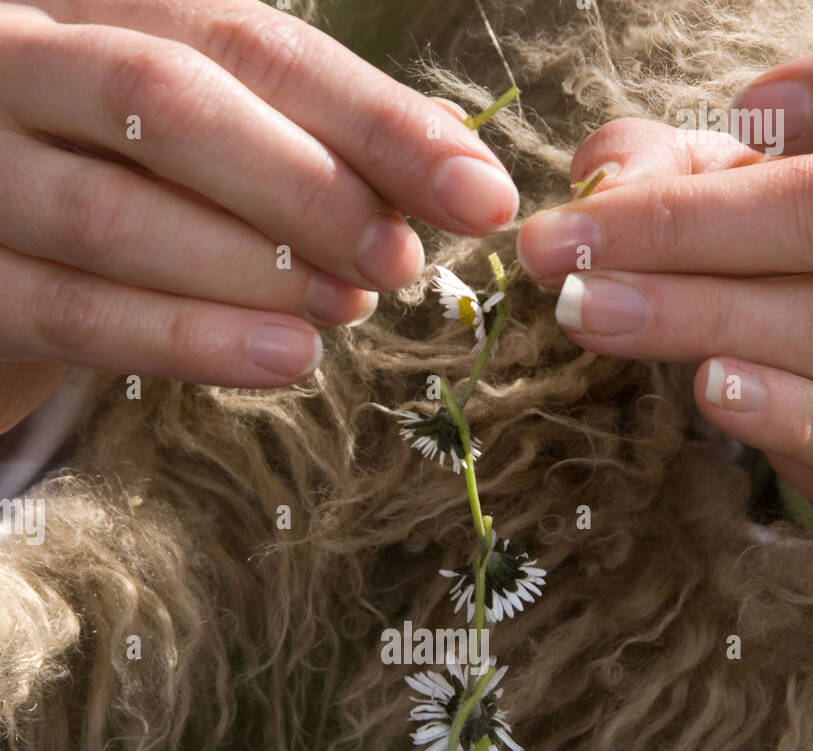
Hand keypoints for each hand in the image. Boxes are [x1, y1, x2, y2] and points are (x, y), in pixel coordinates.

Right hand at [0, 0, 517, 420]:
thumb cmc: (102, 175)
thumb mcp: (183, 134)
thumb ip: (289, 138)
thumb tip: (442, 188)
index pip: (243, 38)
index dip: (372, 118)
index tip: (477, 191)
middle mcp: (13, 56)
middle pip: (169, 101)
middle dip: (308, 189)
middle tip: (397, 262)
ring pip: (115, 215)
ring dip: (253, 271)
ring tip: (348, 311)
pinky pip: (75, 312)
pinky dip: (187, 340)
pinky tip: (279, 359)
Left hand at [516, 41, 812, 516]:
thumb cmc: (776, 259)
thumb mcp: (733, 190)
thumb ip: (670, 169)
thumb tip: (602, 184)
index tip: (755, 108)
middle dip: (686, 228)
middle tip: (558, 246)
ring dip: (698, 317)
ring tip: (589, 310)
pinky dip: (779, 409)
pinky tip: (709, 387)